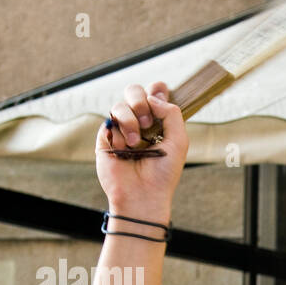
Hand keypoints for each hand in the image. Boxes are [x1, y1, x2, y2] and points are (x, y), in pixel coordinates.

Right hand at [95, 82, 187, 220]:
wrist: (143, 195)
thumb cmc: (163, 173)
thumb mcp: (179, 141)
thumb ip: (172, 114)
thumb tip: (154, 95)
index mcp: (158, 124)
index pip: (154, 95)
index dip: (156, 89)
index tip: (160, 91)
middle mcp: (139, 124)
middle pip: (134, 92)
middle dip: (140, 99)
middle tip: (148, 122)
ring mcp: (121, 130)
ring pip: (120, 104)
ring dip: (132, 118)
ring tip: (137, 142)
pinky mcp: (106, 137)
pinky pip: (109, 119)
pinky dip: (121, 128)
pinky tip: (127, 146)